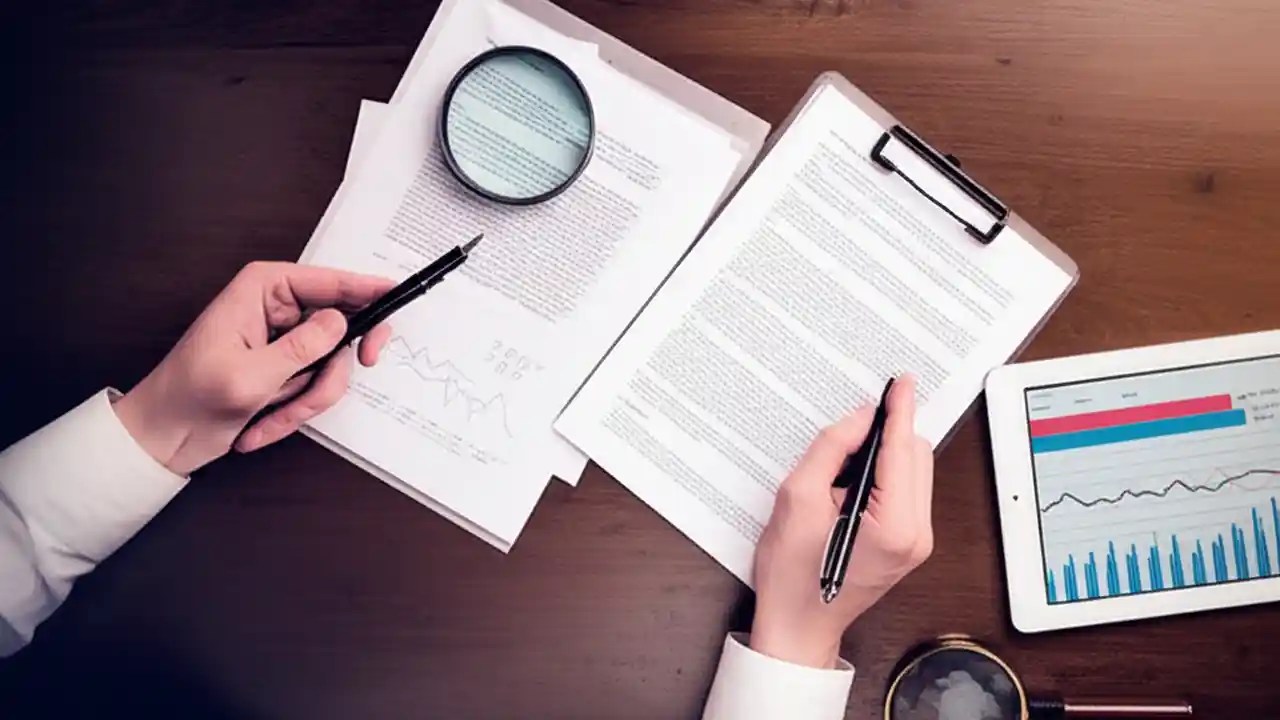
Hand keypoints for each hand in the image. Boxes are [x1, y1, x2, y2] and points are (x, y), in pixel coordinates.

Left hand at [113, 262, 396, 474]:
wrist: (164, 438)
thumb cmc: (188, 399)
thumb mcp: (251, 375)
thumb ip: (302, 347)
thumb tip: (342, 323)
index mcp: (263, 290)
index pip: (329, 281)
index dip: (366, 288)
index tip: (397, 294)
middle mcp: (277, 309)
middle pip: (341, 328)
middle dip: (328, 371)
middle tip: (329, 385)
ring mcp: (285, 341)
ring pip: (331, 366)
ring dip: (306, 399)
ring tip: (271, 417)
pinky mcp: (287, 369)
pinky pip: (317, 388)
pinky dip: (294, 412)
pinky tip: (260, 426)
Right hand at [749, 375, 933, 668]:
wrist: (798, 626)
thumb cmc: (793, 577)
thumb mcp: (797, 500)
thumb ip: (830, 449)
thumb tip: (858, 418)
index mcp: (894, 526)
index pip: (902, 450)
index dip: (899, 410)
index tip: (901, 382)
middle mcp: (916, 534)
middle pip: (916, 457)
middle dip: (888, 432)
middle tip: (850, 424)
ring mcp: (917, 541)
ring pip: (914, 472)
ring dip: (885, 454)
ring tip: (840, 466)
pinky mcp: (908, 543)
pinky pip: (906, 491)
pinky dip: (885, 475)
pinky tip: (851, 481)